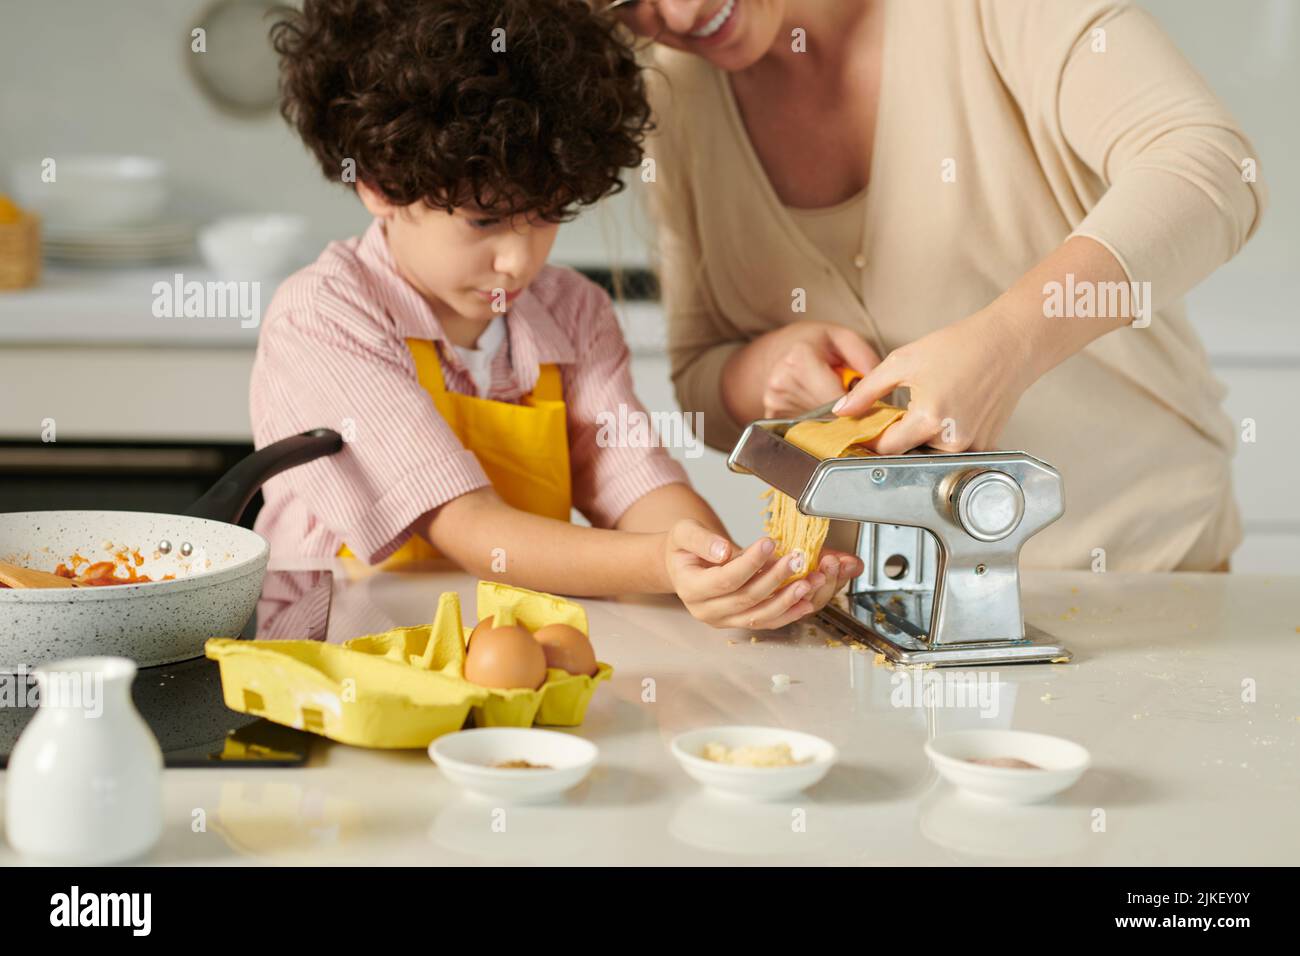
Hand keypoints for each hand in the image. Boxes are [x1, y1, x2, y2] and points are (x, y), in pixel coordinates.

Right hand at [663, 519, 863, 629]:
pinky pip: (766, 622)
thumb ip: (700, 540)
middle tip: (797, 559)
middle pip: (746, 598)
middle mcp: (706, 611)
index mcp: (690, 588)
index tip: (769, 543)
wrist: (684, 565)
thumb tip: (724, 551)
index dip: (750, 563)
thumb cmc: (684, 548)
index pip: (725, 579)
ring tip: (809, 581)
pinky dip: (788, 613)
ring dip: (788, 599)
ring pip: (760, 615)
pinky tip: (806, 601)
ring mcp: (723, 620)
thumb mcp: (683, 533)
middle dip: (776, 578)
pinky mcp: (738, 622)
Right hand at [753, 321, 880, 418]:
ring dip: (830, 417)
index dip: (856, 405)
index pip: (835, 398)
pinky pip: (803, 428)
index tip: (868, 406)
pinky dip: (816, 421)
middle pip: (826, 414)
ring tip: (830, 398)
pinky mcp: (772, 415)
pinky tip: (817, 406)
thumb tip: (880, 396)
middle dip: (844, 411)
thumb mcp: (845, 339)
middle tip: (852, 400)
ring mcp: (774, 401)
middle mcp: (782, 381)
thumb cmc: (815, 343)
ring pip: (817, 423)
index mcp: (799, 358)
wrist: (780, 349)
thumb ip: (866, 361)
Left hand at [832, 308, 1034, 453]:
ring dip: (921, 437)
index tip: (863, 430)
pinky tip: (950, 410)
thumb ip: (867, 390)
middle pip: (908, 452)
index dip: (870, 439)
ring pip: (929, 452)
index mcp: (929, 419)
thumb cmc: (961, 347)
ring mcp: (972, 446)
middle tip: (900, 409)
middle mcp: (952, 440)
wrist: (1010, 344)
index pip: (885, 448)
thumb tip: (842, 411)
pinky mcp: (985, 446)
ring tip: (931, 404)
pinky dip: (943, 435)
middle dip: (897, 436)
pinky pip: (952, 450)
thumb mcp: (903, 362)